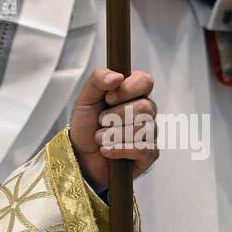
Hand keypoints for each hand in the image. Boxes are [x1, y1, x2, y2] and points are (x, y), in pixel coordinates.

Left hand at [68, 66, 157, 192]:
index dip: (128, 89)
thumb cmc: (86, 125)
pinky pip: (142, 149)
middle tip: (101, 121)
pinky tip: (107, 150)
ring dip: (113, 135)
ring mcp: (150, 133)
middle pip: (145, 107)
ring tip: (100, 138)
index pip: (145, 81)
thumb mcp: (86, 98)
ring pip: (143, 129)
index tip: (109, 98)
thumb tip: (117, 76)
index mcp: (133, 93)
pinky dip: (118, 149)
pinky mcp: (149, 154)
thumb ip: (98, 80)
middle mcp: (146, 112)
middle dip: (116, 116)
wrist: (81, 155)